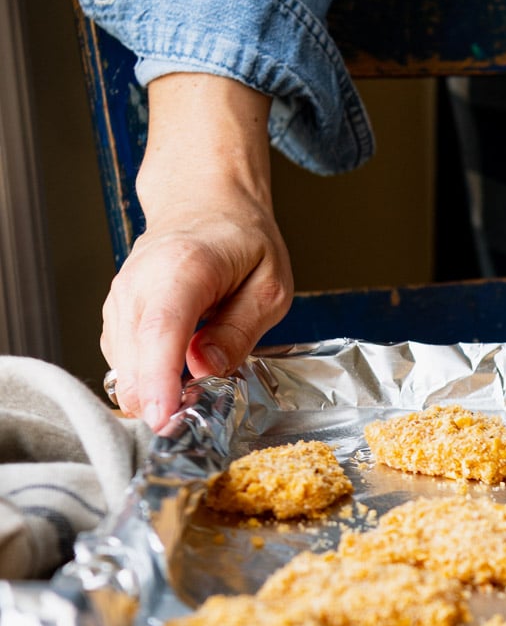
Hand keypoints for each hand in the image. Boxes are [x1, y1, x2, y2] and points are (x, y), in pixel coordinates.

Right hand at [100, 75, 293, 430]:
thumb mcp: (269, 285)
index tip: (166, 418)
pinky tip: (174, 380)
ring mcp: (121, 297)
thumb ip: (239, 330)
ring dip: (152, 391)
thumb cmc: (241, 241)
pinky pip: (122, 360)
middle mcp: (140, 281)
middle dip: (159, 400)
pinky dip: (144, 379)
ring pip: (122, 364)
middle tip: (195, 421)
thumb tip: (207, 370)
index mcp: (184, 267)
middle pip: (134, 356)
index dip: (160, 380)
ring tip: (192, 397)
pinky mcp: (116, 314)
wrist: (205, 203)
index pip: (162, 330)